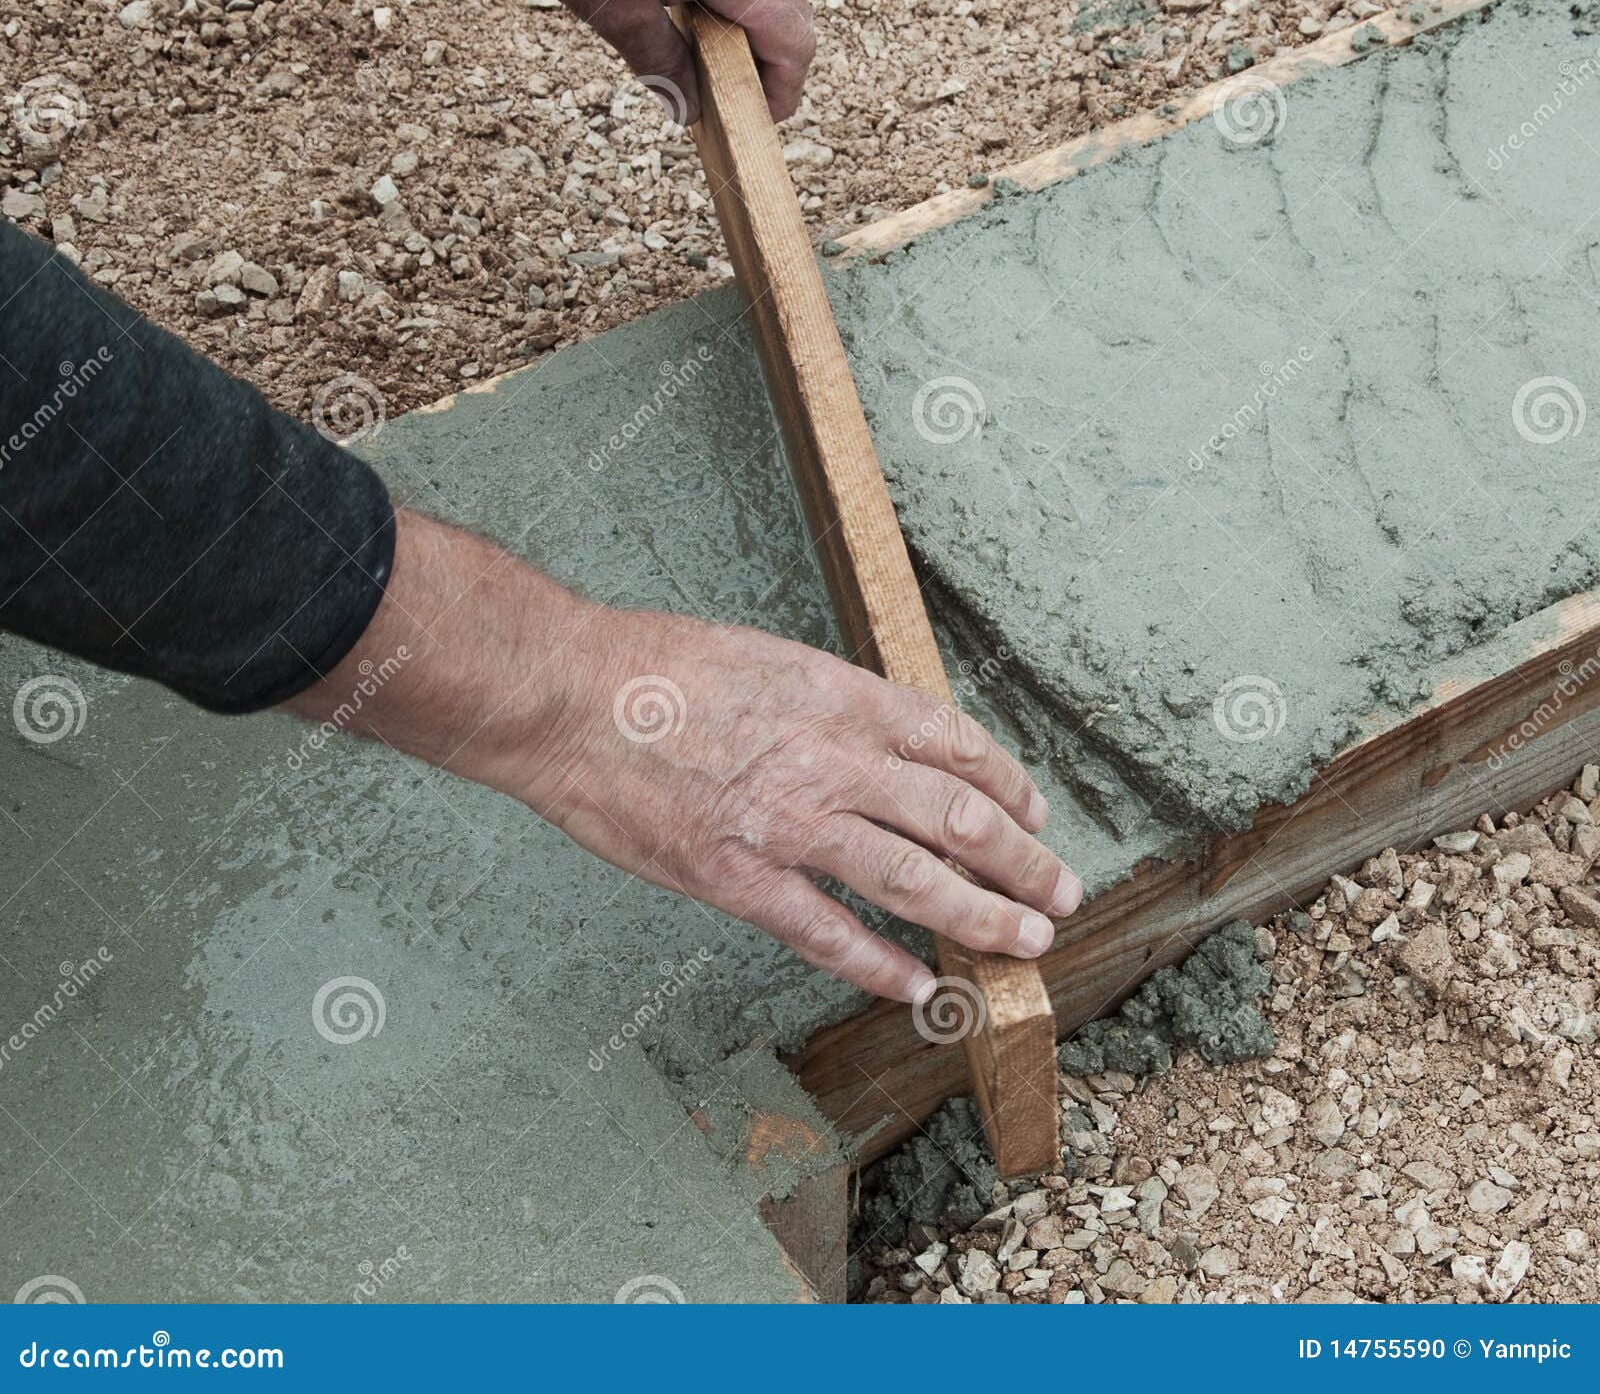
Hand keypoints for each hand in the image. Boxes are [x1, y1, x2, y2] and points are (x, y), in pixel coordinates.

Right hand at [288, 511, 1081, 1002]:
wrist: (566, 695)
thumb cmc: (654, 666)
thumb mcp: (767, 656)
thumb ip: (832, 700)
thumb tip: (884, 734)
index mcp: (840, 696)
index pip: (955, 744)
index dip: (1008, 784)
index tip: (1033, 812)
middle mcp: (832, 759)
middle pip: (958, 817)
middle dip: (1022, 862)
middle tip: (1059, 893)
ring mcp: (789, 824)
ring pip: (915, 880)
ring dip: (981, 917)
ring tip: (1023, 943)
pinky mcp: (738, 878)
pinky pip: (829, 932)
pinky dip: (881, 966)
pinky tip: (918, 987)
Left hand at [384, 0, 814, 121]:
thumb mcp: (617, 15)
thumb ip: (664, 65)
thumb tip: (689, 106)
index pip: (792, 41)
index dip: (784, 90)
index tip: (763, 118)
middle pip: (788, 8)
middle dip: (769, 58)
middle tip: (735, 94)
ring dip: (748, 18)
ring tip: (706, 50)